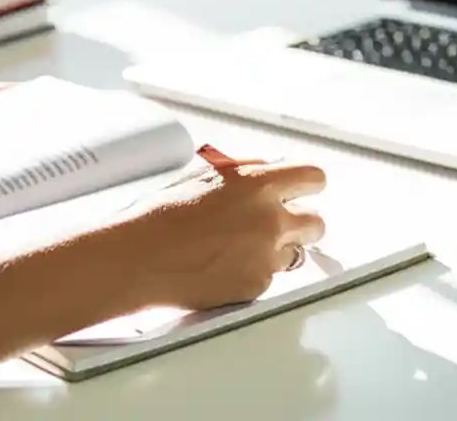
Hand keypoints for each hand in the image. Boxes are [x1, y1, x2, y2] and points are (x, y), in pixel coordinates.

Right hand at [123, 156, 325, 310]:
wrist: (140, 257)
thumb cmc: (161, 215)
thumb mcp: (205, 176)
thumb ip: (245, 174)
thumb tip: (267, 170)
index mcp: (257, 184)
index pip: (313, 178)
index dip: (309, 186)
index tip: (305, 191)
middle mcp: (270, 219)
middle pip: (316, 222)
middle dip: (301, 223)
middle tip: (279, 225)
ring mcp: (266, 255)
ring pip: (294, 253)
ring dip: (276, 250)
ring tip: (238, 249)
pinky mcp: (257, 286)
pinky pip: (269, 279)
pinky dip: (253, 274)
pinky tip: (223, 267)